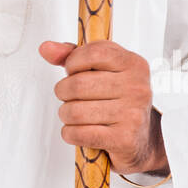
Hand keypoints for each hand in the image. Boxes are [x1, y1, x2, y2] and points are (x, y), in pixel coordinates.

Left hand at [39, 39, 168, 176]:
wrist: (141, 139)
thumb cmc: (117, 100)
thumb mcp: (101, 70)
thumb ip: (73, 55)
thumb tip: (47, 48)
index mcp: (133, 64)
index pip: (93, 53)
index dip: (73, 62)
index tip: (73, 71)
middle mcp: (137, 87)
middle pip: (78, 84)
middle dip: (63, 92)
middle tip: (69, 97)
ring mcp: (132, 114)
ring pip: (75, 111)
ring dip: (66, 115)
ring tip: (74, 115)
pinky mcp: (124, 139)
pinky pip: (79, 134)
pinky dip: (70, 133)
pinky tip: (77, 130)